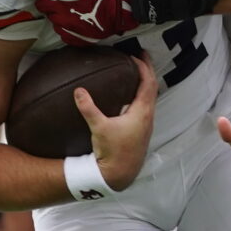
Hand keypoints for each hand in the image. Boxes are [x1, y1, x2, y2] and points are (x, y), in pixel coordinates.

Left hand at [38, 0, 140, 43]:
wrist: (127, 2)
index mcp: (61, 3)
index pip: (42, 4)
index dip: (43, 0)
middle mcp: (64, 19)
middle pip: (50, 16)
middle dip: (53, 9)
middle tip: (61, 3)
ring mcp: (74, 31)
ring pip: (58, 27)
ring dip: (60, 20)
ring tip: (68, 13)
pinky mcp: (84, 39)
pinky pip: (68, 38)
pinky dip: (68, 31)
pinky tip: (73, 25)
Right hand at [76, 57, 156, 190]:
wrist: (119, 175)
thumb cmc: (112, 152)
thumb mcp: (98, 128)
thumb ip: (88, 108)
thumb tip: (79, 91)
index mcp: (142, 111)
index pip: (148, 82)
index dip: (143, 67)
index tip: (135, 55)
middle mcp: (148, 116)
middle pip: (152, 87)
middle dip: (147, 70)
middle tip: (140, 56)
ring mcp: (146, 125)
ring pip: (150, 97)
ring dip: (145, 83)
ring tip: (135, 73)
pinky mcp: (141, 131)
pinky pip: (145, 107)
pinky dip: (141, 95)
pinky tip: (130, 97)